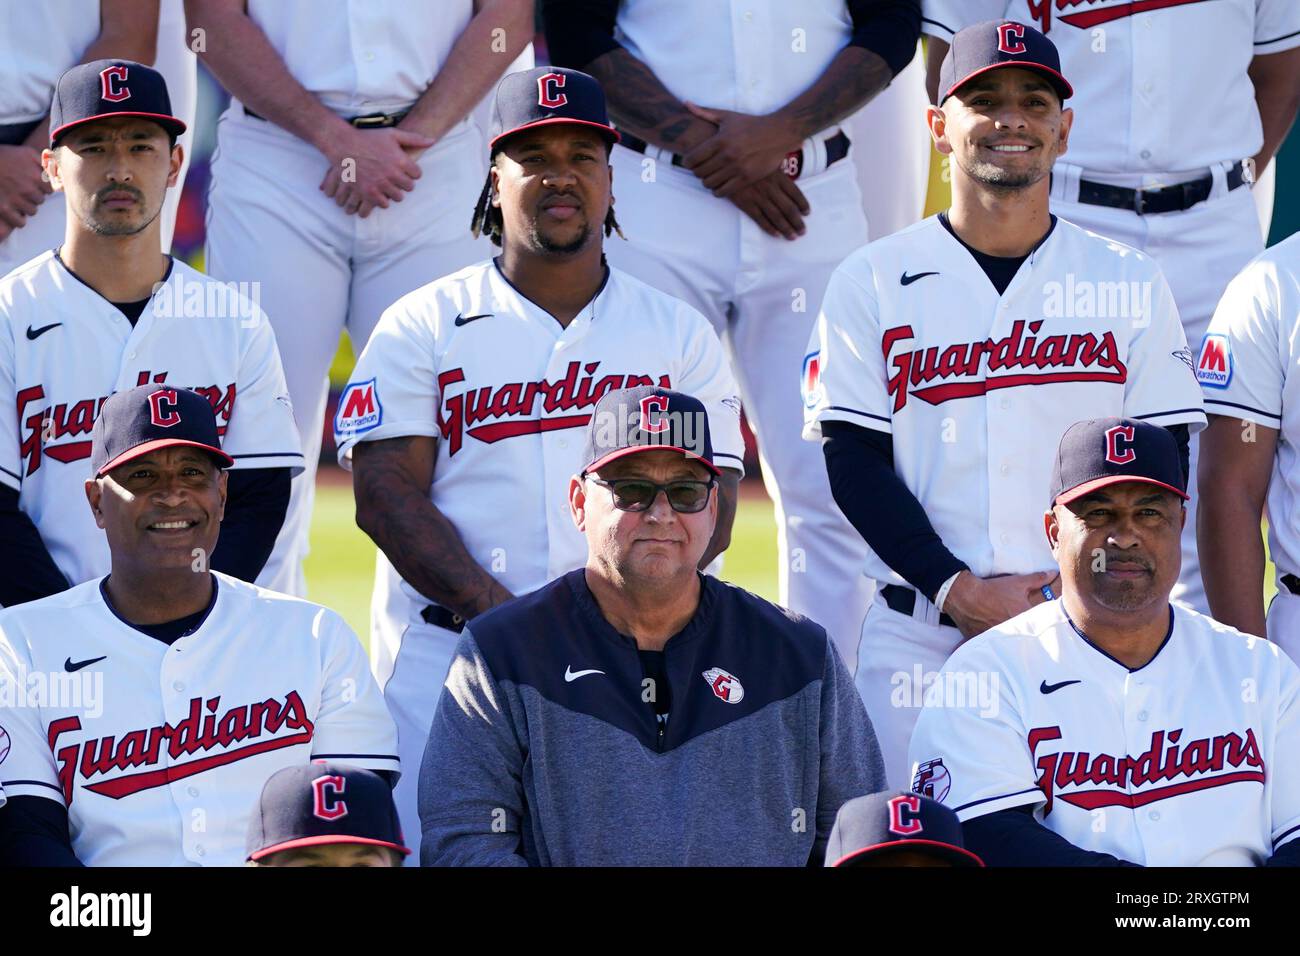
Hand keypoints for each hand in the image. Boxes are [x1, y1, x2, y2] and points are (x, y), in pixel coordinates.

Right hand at [0, 144, 51, 239]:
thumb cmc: (4, 156)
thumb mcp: (26, 153)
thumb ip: (44, 161)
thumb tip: (58, 171)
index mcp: (36, 176)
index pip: (50, 189)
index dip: (41, 187)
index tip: (32, 183)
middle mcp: (29, 189)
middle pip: (40, 200)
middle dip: (33, 196)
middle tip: (22, 190)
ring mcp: (16, 200)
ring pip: (32, 211)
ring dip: (26, 207)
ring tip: (16, 198)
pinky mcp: (4, 209)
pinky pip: (20, 222)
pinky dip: (18, 219)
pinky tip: (13, 211)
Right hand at [320, 126, 435, 217]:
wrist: (343, 145)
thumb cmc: (369, 137)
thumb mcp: (392, 134)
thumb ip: (414, 138)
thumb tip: (433, 140)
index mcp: (400, 160)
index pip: (418, 175)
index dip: (412, 173)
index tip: (406, 170)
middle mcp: (392, 174)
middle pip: (409, 188)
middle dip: (404, 183)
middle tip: (397, 179)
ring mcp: (380, 184)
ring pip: (398, 197)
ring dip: (394, 193)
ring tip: (388, 186)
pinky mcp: (368, 192)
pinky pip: (384, 204)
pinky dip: (382, 200)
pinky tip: (379, 192)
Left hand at [681, 103, 801, 196]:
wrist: (778, 133)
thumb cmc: (751, 124)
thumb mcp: (727, 116)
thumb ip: (705, 112)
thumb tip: (685, 104)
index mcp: (720, 140)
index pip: (692, 159)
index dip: (687, 162)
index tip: (690, 161)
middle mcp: (727, 155)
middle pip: (699, 173)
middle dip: (697, 172)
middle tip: (701, 168)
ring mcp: (737, 168)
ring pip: (709, 184)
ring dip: (707, 181)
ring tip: (711, 176)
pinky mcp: (747, 178)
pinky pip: (723, 192)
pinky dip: (718, 190)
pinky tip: (720, 184)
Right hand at [725, 169, 808, 239]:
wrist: (724, 162)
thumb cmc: (746, 160)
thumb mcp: (765, 161)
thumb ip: (777, 170)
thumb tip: (787, 175)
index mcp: (777, 176)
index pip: (795, 193)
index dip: (802, 204)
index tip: (807, 212)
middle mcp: (771, 188)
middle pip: (788, 208)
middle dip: (797, 221)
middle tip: (803, 231)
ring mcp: (759, 196)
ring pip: (777, 216)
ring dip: (786, 228)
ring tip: (793, 237)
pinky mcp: (746, 203)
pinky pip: (760, 218)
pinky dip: (769, 228)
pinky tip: (776, 234)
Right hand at [943, 569, 1058, 639]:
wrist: (965, 595)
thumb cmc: (993, 589)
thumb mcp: (1017, 582)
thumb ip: (1037, 579)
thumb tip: (1053, 574)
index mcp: (1022, 617)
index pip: (1038, 626)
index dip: (1041, 628)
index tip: (1047, 632)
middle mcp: (1011, 630)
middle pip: (1024, 638)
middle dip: (1027, 637)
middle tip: (1032, 642)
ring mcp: (997, 636)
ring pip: (1008, 645)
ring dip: (1011, 643)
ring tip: (1013, 642)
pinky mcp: (983, 640)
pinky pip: (989, 647)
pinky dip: (991, 648)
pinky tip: (993, 650)